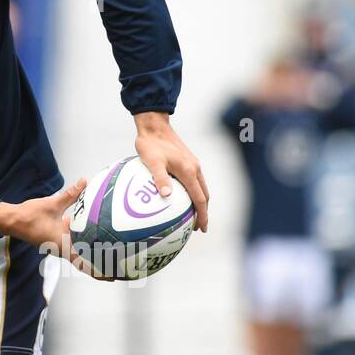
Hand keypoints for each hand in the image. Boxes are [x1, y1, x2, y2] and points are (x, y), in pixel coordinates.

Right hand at [0, 179, 110, 280]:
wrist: (12, 221)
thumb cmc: (29, 216)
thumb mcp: (52, 204)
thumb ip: (70, 194)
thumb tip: (84, 182)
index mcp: (62, 244)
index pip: (83, 263)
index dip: (98, 271)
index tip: (112, 276)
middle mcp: (62, 248)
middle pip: (84, 262)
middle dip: (99, 266)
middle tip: (117, 266)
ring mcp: (58, 246)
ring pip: (78, 255)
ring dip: (91, 256)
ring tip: (108, 254)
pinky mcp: (55, 241)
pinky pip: (72, 247)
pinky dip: (82, 246)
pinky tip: (89, 238)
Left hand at [134, 111, 208, 231]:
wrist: (154, 125)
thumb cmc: (150, 144)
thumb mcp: (152, 162)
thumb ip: (159, 178)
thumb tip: (166, 196)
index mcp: (188, 171)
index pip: (200, 198)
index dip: (202, 215)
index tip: (201, 228)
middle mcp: (194, 168)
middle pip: (204, 195)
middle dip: (202, 212)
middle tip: (196, 227)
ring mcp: (192, 164)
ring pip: (200, 188)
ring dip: (199, 202)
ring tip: (191, 215)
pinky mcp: (187, 160)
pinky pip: (194, 180)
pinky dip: (193, 192)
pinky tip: (182, 196)